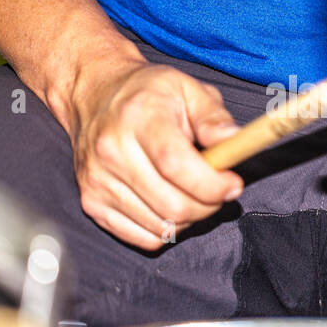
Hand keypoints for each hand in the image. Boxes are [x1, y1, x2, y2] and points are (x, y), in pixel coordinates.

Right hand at [66, 60, 243, 249]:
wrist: (94, 96)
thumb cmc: (147, 93)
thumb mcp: (187, 89)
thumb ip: (214, 117)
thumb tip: (235, 142)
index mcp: (138, 117)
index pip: (176, 165)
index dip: (212, 184)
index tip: (232, 184)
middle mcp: (111, 151)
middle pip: (172, 205)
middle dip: (209, 205)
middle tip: (219, 191)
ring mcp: (97, 181)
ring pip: (161, 227)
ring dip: (190, 219)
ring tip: (194, 195)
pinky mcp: (91, 202)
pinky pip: (142, 237)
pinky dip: (167, 231)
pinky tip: (170, 205)